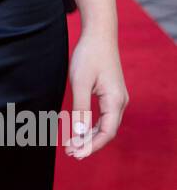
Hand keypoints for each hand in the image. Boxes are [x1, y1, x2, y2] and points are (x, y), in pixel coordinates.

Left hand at [66, 31, 127, 157]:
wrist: (99, 35)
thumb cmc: (89, 56)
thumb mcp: (80, 82)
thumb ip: (80, 109)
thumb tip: (78, 133)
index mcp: (115, 100)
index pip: (107, 132)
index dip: (92, 146)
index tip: (76, 154)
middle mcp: (120, 101)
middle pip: (107, 132)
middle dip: (89, 144)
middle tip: (70, 154)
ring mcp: (116, 98)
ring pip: (105, 125)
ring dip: (89, 137)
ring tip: (72, 146)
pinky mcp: (110, 94)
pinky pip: (103, 117)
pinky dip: (92, 126)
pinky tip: (79, 132)